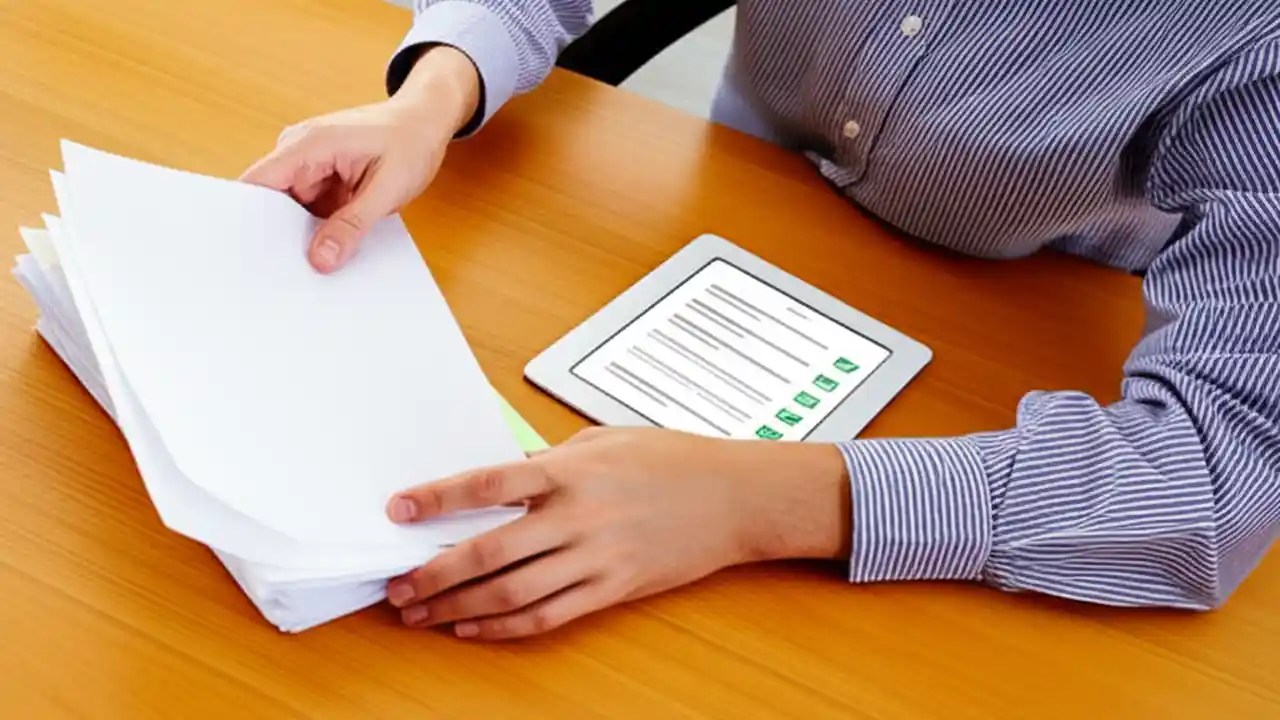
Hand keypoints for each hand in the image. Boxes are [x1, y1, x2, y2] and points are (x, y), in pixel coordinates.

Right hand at [239, 46, 479, 272]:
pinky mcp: (320, 179)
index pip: (256, 184)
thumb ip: (353, 225)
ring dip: (302, 236)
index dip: (247, 220)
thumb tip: (320, 259)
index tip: (253, 259)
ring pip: (290, 212)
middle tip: (291, 276)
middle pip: (270, 203)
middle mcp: (298, 152)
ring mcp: (307, 166)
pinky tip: (330, 250)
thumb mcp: (388, 188)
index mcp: (307, 145)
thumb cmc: (411, 142)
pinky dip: (318, 230)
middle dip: (279, 237)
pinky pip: (308, 211)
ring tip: (316, 265)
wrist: (425, 122)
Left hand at [383, 427, 849, 639]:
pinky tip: (474, 626)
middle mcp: (580, 516)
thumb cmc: (672, 459)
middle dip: (435, 572)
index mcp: (572, 470)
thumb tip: (499, 479)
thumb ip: (550, 461)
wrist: (735, 497)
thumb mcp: (604, 441)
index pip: (489, 484)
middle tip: (397, 585)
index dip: (438, 498)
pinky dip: (505, 626)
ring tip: (422, 613)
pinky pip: (549, 615)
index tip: (399, 510)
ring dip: (459, 606)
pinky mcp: (614, 588)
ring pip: (513, 592)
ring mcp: (597, 557)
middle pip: (491, 550)